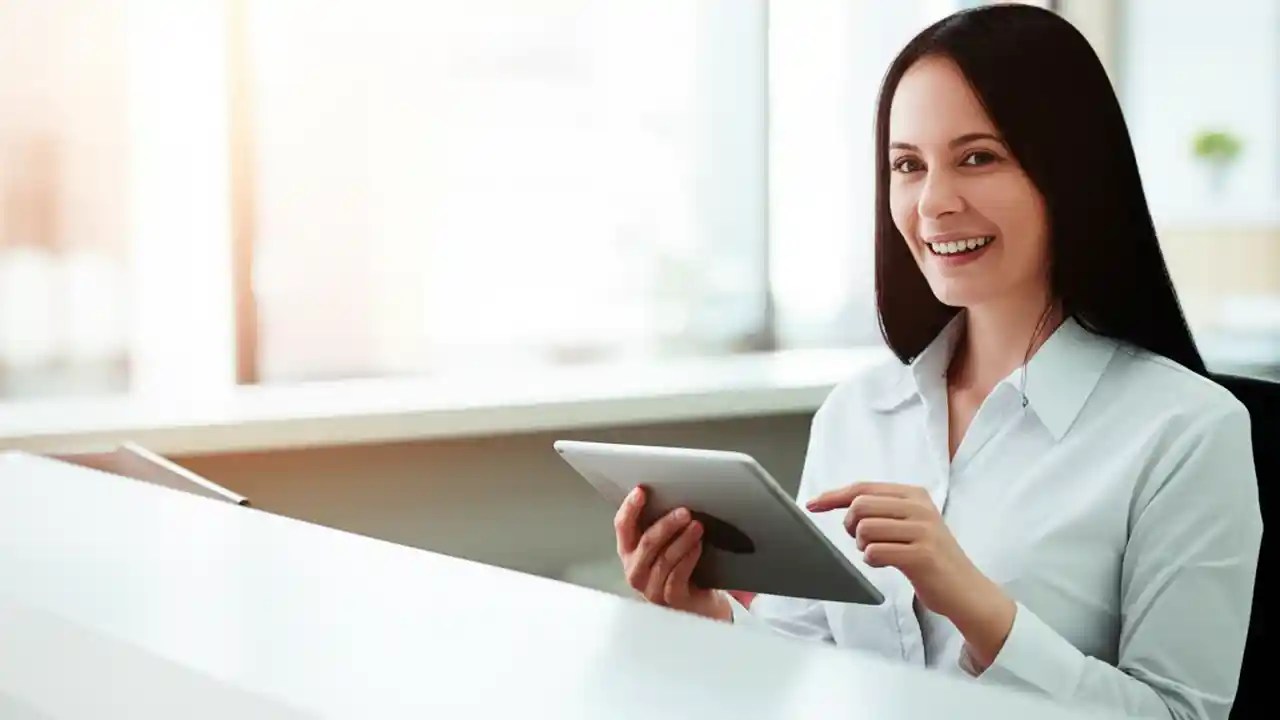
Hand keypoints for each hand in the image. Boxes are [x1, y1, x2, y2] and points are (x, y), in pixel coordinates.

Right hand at [614, 486, 730, 621]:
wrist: (701, 604)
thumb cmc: (682, 569)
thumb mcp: (666, 545)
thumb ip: (662, 528)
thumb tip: (670, 497)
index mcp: (629, 553)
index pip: (622, 527)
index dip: (629, 508)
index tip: (641, 491)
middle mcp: (635, 571)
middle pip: (645, 543)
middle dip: (665, 525)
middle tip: (684, 512)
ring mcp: (651, 588)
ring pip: (664, 559)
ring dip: (682, 539)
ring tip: (697, 526)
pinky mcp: (670, 600)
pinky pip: (677, 575)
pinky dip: (688, 557)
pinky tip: (698, 546)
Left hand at [807, 482, 1014, 667]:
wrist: (965, 590)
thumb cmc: (930, 557)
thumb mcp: (910, 524)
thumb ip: (881, 510)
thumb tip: (837, 502)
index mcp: (915, 494)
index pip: (863, 488)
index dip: (833, 496)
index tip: (813, 505)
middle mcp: (919, 507)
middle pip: (860, 506)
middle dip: (850, 525)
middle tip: (861, 540)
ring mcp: (922, 530)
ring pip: (865, 529)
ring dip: (863, 546)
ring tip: (880, 553)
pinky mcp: (921, 555)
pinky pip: (874, 552)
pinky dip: (872, 561)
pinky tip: (887, 564)